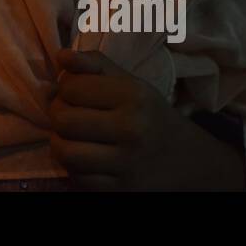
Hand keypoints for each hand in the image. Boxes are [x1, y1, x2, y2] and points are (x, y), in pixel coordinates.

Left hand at [48, 49, 241, 189]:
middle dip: (58, 115)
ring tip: (71, 137)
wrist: (187, 159)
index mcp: (134, 96)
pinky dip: (74, 167)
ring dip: (60, 143)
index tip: (75, 93)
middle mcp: (132, 129)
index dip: (65, 88)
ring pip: (64, 152)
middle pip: (63, 120)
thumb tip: (61, 56)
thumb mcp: (130, 83)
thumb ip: (95, 64)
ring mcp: (127, 163)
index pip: (71, 88)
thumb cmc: (149, 114)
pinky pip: (77, 177)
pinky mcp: (122, 189)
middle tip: (68, 115)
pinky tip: (85, 157)